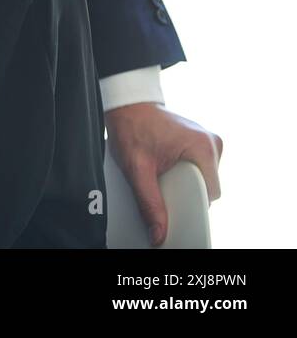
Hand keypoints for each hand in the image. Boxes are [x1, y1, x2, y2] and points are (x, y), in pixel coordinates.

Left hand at [105, 103, 222, 245]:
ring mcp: (208, 140)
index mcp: (203, 148)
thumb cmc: (131, 129)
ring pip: (203, 177)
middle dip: (186, 191)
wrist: (127, 104)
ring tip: (161, 170)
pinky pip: (198, 166)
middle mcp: (212, 142)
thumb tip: (158, 234)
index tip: (173, 204)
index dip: (191, 203)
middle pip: (206, 186)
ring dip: (184, 180)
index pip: (210, 193)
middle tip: (161, 183)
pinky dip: (184, 171)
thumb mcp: (136, 169)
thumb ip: (149, 202)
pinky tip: (166, 165)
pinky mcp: (201, 140)